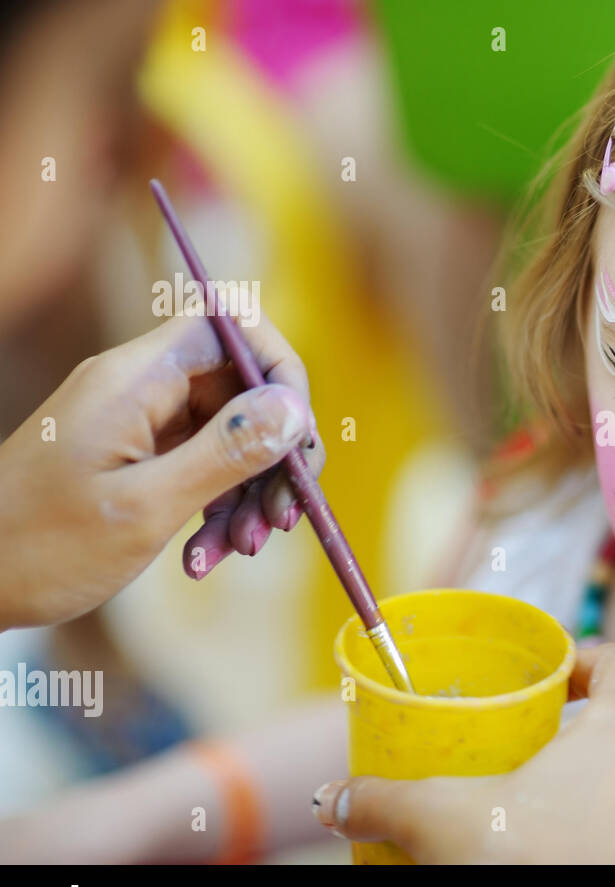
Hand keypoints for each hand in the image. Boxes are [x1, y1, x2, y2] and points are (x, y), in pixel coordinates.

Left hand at [0, 313, 324, 630]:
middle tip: (283, 518)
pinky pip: (203, 466)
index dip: (280, 371)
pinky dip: (218, 509)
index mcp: (136, 379)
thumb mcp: (145, 508)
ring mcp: (139, 420)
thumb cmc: (40, 547)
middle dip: (274, 453)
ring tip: (238, 549)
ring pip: (230, 434)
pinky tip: (205, 556)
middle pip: (242, 388)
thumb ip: (225, 453)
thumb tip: (294, 408)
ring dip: (249, 493)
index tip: (297, 438)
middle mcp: (140, 387)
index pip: (232, 326)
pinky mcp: (137, 455)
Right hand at [312, 644, 614, 863]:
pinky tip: (579, 860)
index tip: (554, 684)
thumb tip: (334, 799)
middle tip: (536, 765)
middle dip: (586, 747)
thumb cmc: (522, 864)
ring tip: (554, 822)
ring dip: (611, 799)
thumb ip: (386, 799)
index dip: (588, 663)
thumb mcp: (441, 821)